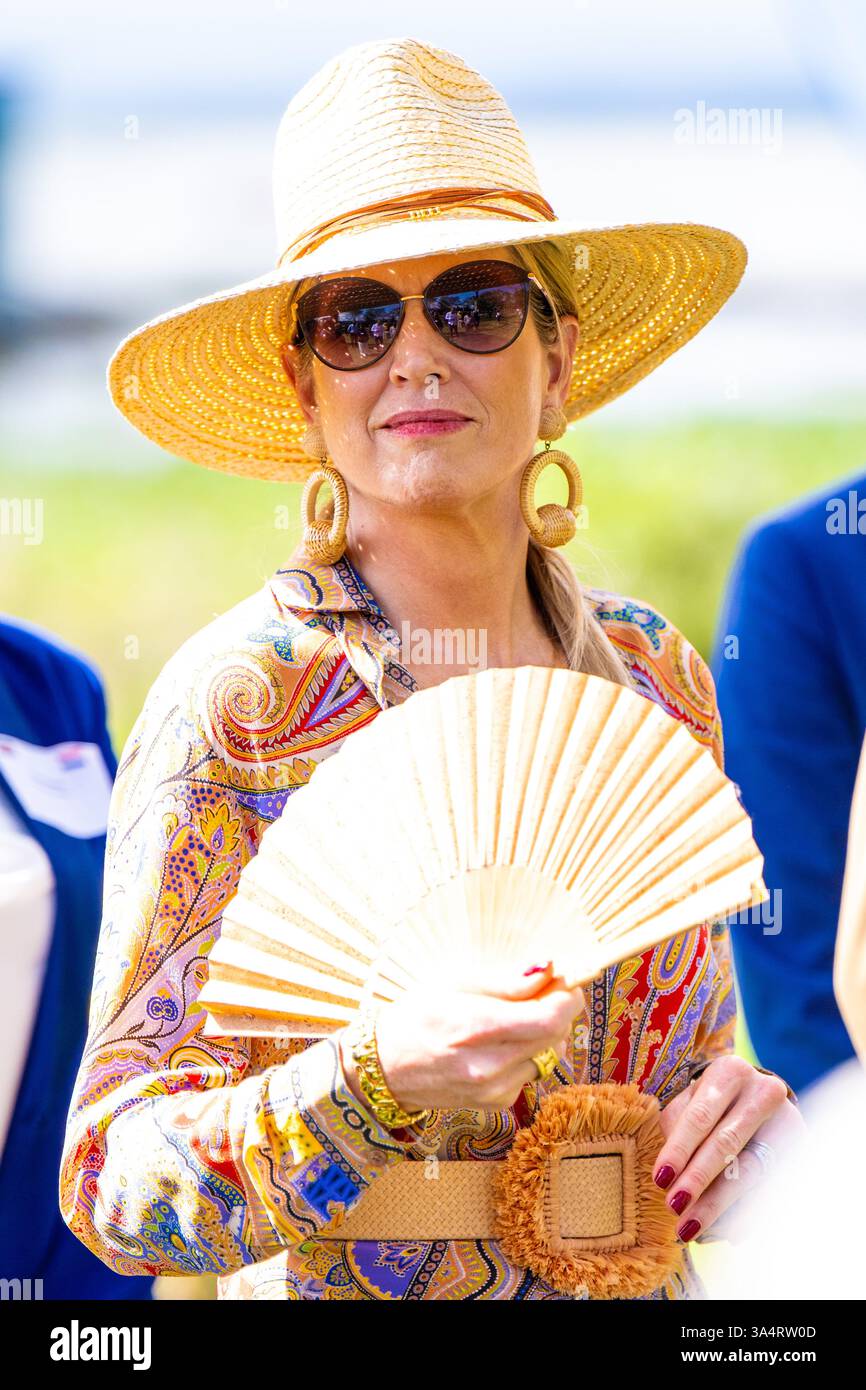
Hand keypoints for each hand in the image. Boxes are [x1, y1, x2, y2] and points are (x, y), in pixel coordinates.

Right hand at [339, 961, 585, 1113]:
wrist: (385, 1067)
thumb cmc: (417, 1015)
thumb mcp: (455, 983)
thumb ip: (505, 982)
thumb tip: (548, 969)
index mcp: (477, 1027)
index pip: (550, 1019)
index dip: (567, 998)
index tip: (565, 982)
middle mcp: (489, 1065)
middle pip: (555, 1037)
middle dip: (557, 1011)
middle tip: (542, 993)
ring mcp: (494, 1090)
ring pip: (546, 1056)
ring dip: (542, 1035)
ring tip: (512, 1020)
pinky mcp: (496, 1104)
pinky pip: (529, 1073)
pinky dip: (525, 1056)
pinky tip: (497, 1046)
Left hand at [652, 1055, 806, 1241]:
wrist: (763, 1096)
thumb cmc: (714, 1101)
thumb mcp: (693, 1100)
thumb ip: (678, 1128)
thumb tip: (669, 1176)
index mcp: (730, 1073)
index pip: (700, 1116)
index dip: (679, 1149)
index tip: (660, 1179)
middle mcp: (763, 1092)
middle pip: (727, 1143)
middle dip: (698, 1179)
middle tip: (674, 1208)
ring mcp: (787, 1121)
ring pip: (751, 1170)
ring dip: (718, 1204)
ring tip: (691, 1228)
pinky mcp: (802, 1149)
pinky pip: (772, 1187)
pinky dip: (748, 1213)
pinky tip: (730, 1233)